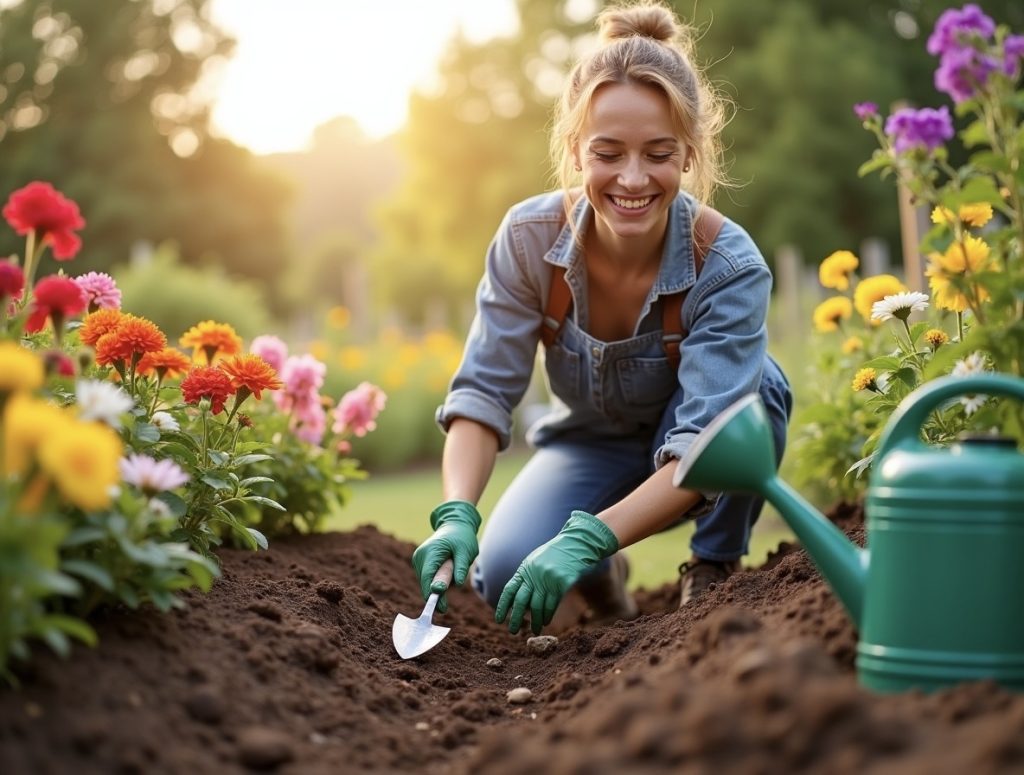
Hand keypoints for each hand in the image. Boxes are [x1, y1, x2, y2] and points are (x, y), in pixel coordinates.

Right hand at [411, 500, 480, 612]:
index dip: (433, 595)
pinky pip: (428, 578)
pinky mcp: (420, 564)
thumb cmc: (461, 537)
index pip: (427, 578)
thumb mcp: (466, 551)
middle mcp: (420, 557)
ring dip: (439, 583)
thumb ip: (460, 567)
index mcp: (430, 552)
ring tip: (453, 566)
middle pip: (425, 583)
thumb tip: (457, 584)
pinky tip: (448, 567)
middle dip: (438, 591)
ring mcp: (418, 560)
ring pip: (427, 582)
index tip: (442, 609)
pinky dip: (437, 579)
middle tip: (450, 594)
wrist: (454, 525)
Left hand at [495, 510, 618, 634]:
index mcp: (525, 569)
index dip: (503, 605)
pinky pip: (552, 604)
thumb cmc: (556, 554)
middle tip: (512, 631)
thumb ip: (527, 577)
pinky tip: (545, 621)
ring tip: (534, 630)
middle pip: (521, 601)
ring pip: (537, 606)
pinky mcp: (562, 583)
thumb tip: (520, 600)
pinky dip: (548, 614)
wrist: (576, 543)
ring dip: (535, 620)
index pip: (509, 589)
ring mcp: (548, 579)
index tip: (499, 619)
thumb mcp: (536, 561)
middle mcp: (534, 575)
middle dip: (515, 618)